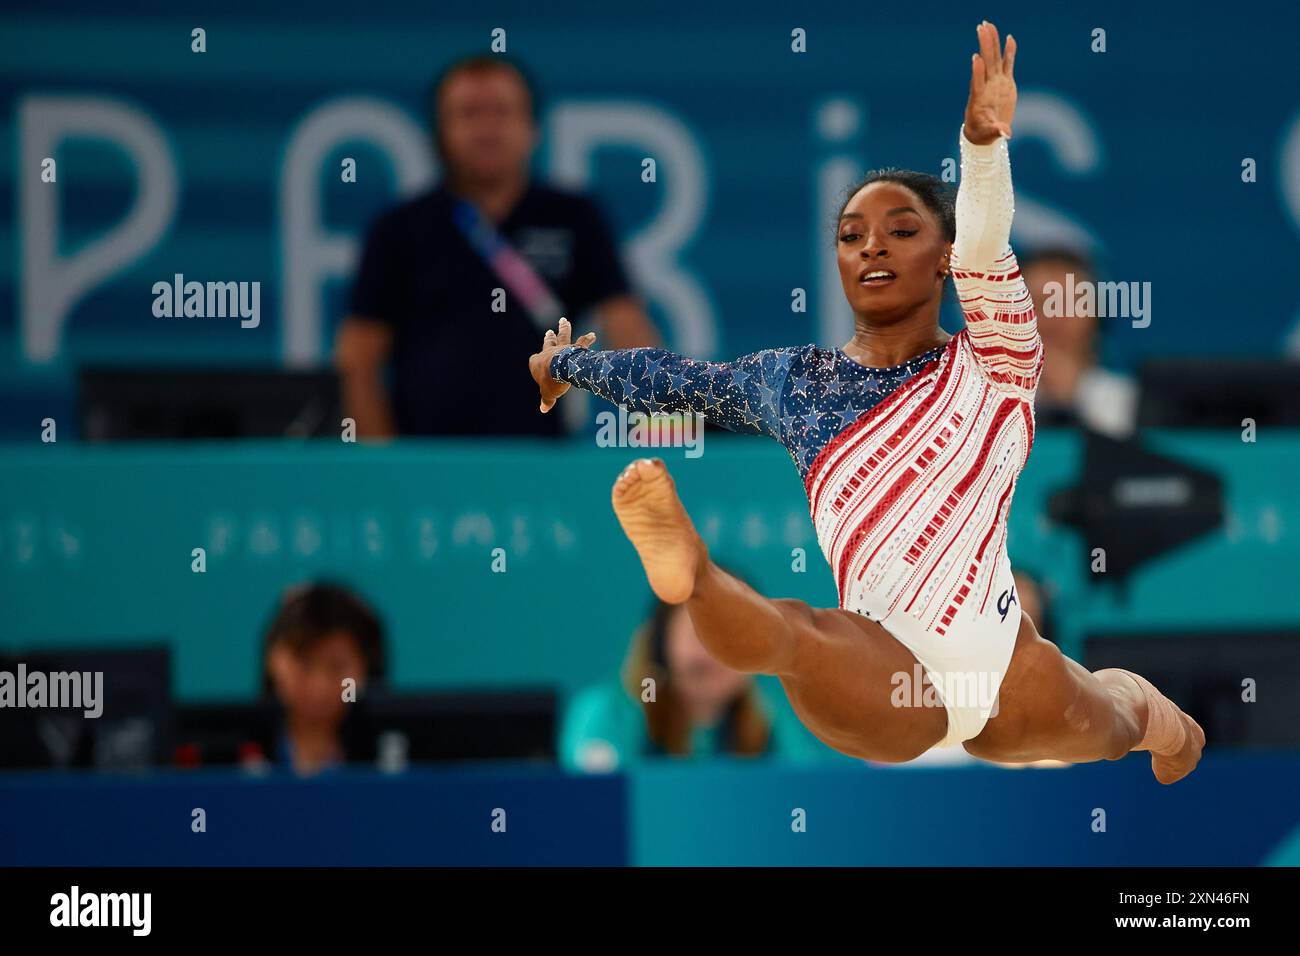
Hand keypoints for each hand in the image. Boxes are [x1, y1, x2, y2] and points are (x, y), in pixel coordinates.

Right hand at [529, 316, 595, 412]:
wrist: (561, 371)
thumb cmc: (550, 382)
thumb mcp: (547, 394)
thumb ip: (546, 400)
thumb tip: (543, 409)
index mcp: (537, 363)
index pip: (534, 361)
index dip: (535, 364)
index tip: (536, 363)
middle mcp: (549, 353)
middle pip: (548, 343)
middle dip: (548, 338)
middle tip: (549, 331)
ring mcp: (562, 349)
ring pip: (562, 337)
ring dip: (564, 328)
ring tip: (564, 320)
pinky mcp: (574, 349)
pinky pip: (582, 342)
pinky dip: (587, 339)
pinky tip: (593, 335)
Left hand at [964, 21, 1016, 144]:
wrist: (986, 130)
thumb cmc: (983, 132)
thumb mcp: (989, 132)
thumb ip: (997, 130)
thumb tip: (1007, 134)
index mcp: (980, 98)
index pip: (977, 81)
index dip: (977, 70)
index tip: (975, 57)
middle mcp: (987, 86)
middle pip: (986, 62)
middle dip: (984, 45)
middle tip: (981, 28)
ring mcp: (995, 82)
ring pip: (995, 59)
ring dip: (992, 42)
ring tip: (989, 25)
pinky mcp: (1005, 82)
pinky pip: (1008, 64)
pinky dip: (1009, 52)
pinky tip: (1009, 38)